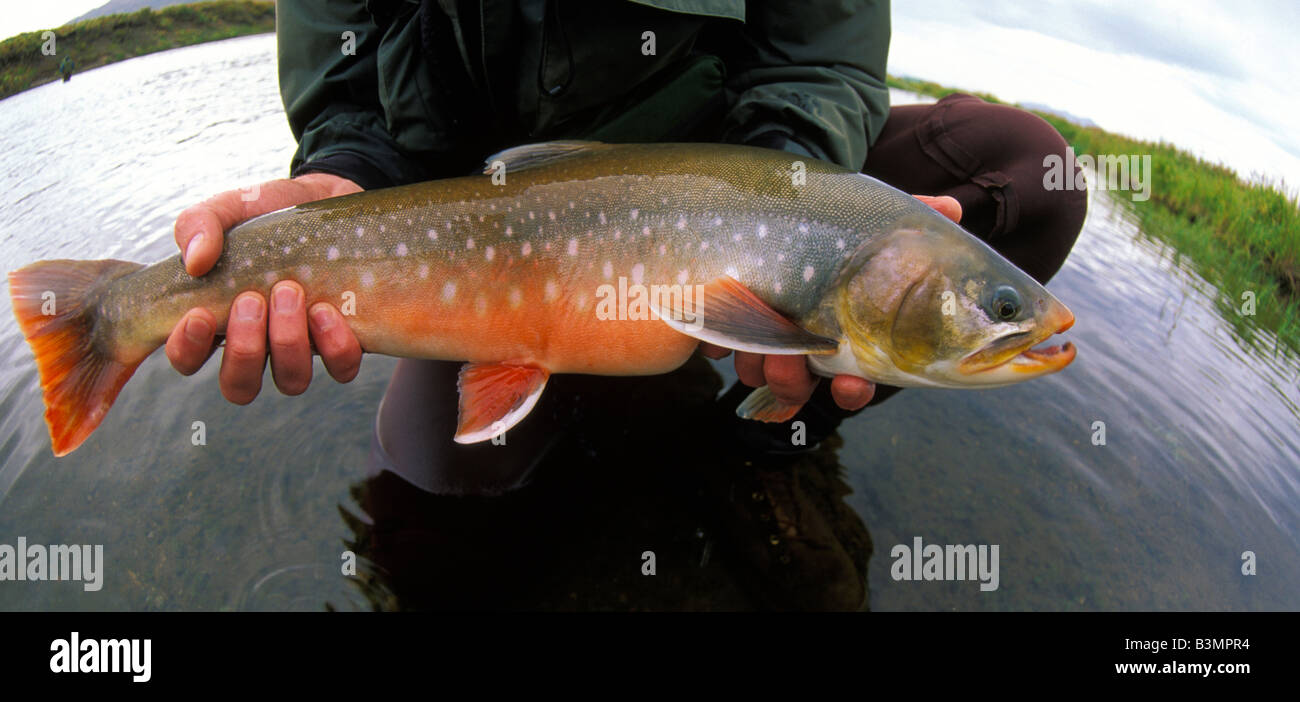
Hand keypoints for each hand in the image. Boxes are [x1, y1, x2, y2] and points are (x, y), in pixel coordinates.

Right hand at [165, 173, 364, 403]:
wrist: (334, 202)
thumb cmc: (272, 212)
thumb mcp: (231, 208)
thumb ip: (201, 225)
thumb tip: (195, 262)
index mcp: (219, 318)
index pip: (188, 359)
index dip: (187, 350)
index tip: (200, 314)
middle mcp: (260, 343)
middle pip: (239, 386)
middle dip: (244, 350)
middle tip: (251, 299)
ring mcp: (303, 347)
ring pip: (290, 382)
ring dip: (287, 344)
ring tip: (290, 291)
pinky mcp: (346, 341)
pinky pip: (341, 369)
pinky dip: (334, 347)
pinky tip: (325, 310)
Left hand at [702, 194, 962, 411]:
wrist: (759, 207)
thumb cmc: (828, 224)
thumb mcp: (868, 219)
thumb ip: (910, 218)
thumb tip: (954, 208)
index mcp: (840, 334)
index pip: (851, 380)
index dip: (851, 390)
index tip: (849, 383)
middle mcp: (800, 345)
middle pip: (799, 386)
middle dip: (794, 382)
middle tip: (790, 364)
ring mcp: (759, 338)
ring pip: (759, 372)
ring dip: (759, 360)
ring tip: (757, 334)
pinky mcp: (723, 327)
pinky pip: (723, 348)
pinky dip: (724, 336)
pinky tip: (723, 315)